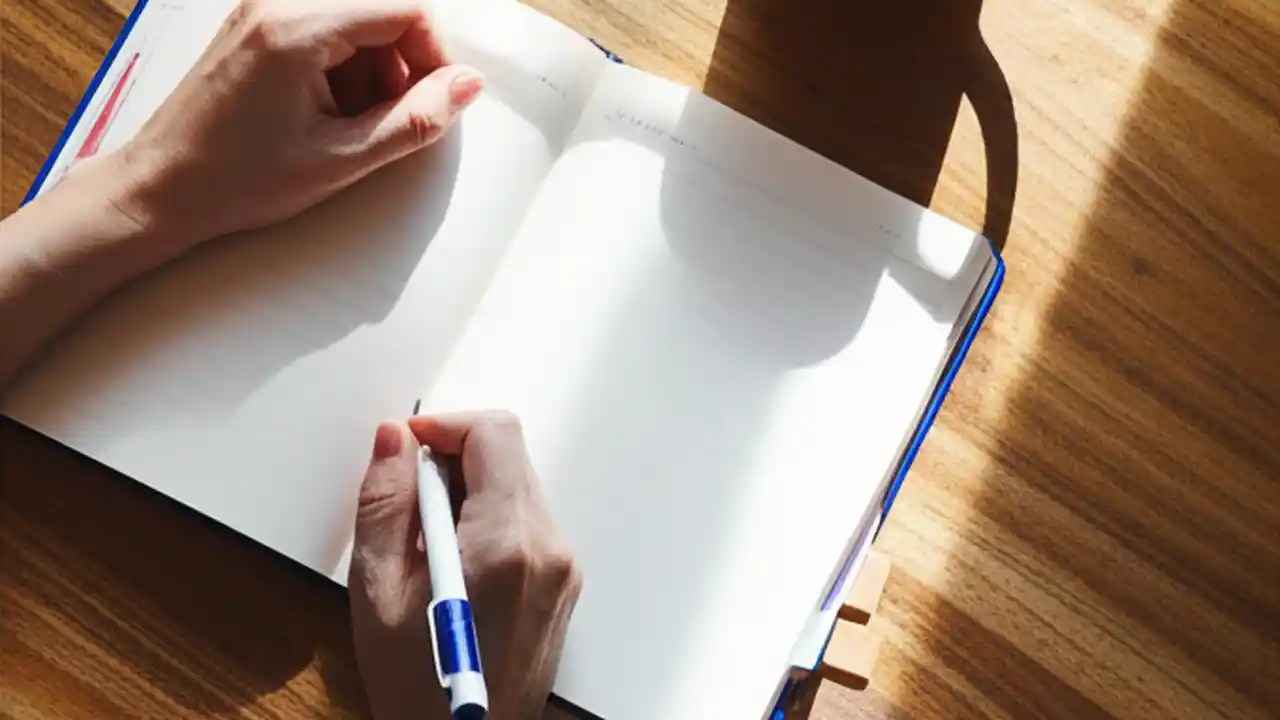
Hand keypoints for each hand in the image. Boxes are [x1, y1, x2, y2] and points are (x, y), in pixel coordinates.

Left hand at [110, 0, 482, 248]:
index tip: (437, 103)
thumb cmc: (235, 179)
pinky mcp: (256, 29)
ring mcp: (263, 12)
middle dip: (401, 68)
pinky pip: (325, 32)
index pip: (405, 9)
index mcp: (298, 26)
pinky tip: (325, 117)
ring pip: (356, 24)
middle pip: (381, 13)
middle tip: (388, 125)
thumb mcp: (342, 159)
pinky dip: (342, 71)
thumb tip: (467, 86)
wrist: (161, 189)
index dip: (435, 57)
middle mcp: (278, 4)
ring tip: (349, 129)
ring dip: (372, 74)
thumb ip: (415, 120)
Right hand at [349, 412, 581, 719]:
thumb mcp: (377, 593)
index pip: (495, 434)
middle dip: (453, 460)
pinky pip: (527, 517)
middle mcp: (549, 549)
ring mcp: (564, 565)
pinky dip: (488, 518)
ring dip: (469, 490)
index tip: (408, 446)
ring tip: (428, 545)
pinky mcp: (564, 579)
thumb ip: (384, 503)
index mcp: (505, 546)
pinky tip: (455, 563)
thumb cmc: (418, 689)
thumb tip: (393, 439)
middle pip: (509, 454)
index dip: (445, 427)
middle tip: (408, 503)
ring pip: (518, 483)